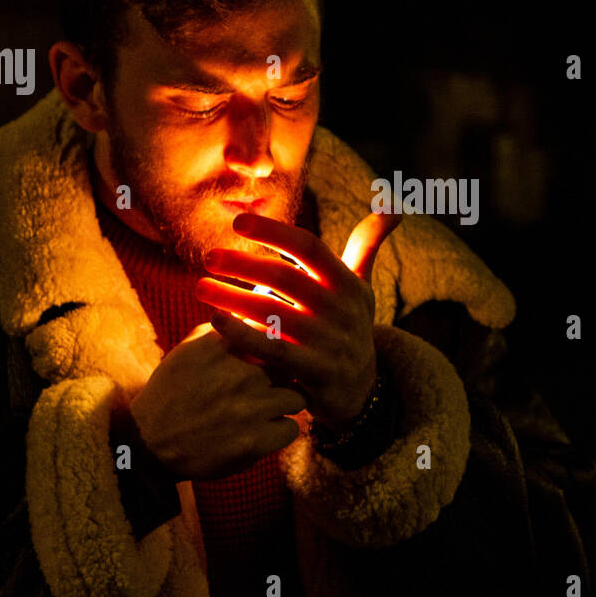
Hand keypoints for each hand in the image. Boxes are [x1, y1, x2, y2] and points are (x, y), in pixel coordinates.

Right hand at [126, 323, 307, 480]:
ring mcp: (251, 408)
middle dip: (285, 372)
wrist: (148, 440)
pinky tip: (262, 431)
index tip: (273, 353)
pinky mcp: (254, 442)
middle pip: (291, 364)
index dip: (279, 343)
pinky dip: (279, 432)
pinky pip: (290, 430)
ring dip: (285, 403)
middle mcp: (243, 373)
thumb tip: (252, 305)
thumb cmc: (172, 390)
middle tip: (271, 383)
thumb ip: (223, 328)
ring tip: (266, 409)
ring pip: (297, 396)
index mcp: (227, 346)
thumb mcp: (190, 349)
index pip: (274, 331)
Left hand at [193, 210, 401, 432]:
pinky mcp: (315, 373)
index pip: (308, 246)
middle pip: (284, 277)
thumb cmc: (349, 328)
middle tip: (208, 257)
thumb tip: (394, 205)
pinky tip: (215, 322)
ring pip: (273, 313)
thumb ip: (367, 246)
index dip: (273, 232)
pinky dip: (242, 335)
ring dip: (232, 297)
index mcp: (346, 282)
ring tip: (201, 287)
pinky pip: (272, 351)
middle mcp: (340, 309)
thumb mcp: (361, 287)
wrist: (359, 391)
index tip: (237, 222)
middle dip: (243, 264)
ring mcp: (328, 342)